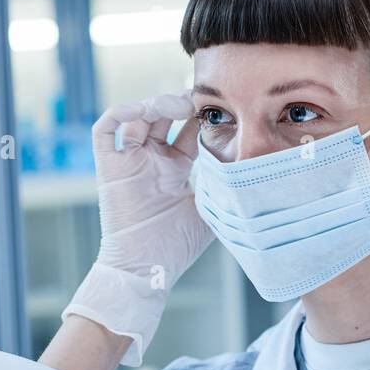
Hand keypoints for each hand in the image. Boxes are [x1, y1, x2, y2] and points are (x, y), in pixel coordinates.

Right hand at [62, 93, 212, 365]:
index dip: (203, 114)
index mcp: (176, 169)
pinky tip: (145, 111)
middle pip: (164, 116)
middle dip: (181, 102)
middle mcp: (152, 160)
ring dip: (157, 104)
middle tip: (201, 99)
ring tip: (180, 106)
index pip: (188, 130)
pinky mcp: (108, 167)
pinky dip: (122, 112)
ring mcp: (130, 161)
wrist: (146, 271)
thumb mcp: (213, 212)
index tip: (223, 106)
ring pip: (137, 115)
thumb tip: (262, 175)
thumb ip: (228, 189)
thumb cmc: (177, 249)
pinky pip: (107, 128)